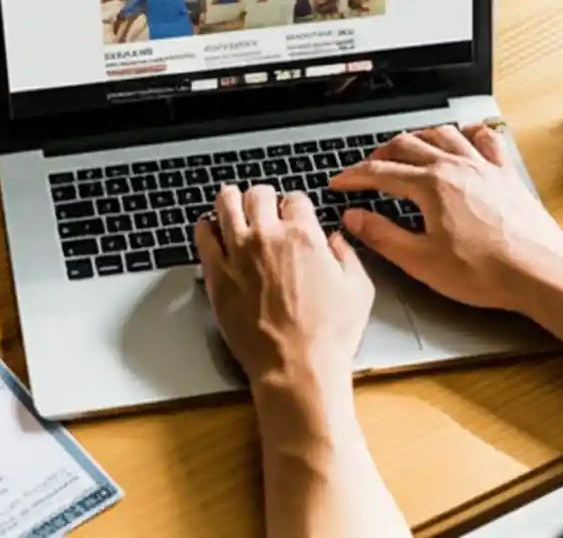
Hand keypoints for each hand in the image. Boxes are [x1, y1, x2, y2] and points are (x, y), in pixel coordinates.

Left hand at [193, 184, 373, 382]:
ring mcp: (239, 254)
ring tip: (230, 198)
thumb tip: (336, 241)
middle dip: (262, 196)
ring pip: (226, 206)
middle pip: (258, 195)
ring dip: (230, 199)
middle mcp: (268, 237)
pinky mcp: (217, 275)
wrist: (296, 367)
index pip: (295, 199)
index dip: (294, 203)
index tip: (292, 211)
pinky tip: (208, 226)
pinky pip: (204, 238)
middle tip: (261, 202)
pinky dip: (205, 227)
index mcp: (304, 236)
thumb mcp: (359, 290)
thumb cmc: (328, 335)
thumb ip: (347, 256)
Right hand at [330, 125, 562, 312]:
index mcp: (430, 187)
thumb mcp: (420, 261)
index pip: (379, 173)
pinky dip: (468, 133)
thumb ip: (381, 236)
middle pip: (407, 146)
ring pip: (443, 134)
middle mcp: (455, 168)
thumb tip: (354, 218)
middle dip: (380, 153)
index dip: (353, 177)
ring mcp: (483, 168)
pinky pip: (485, 140)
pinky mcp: (506, 176)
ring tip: (405, 146)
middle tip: (366, 166)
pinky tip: (463, 135)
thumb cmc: (486, 272)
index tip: (338, 182)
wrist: (541, 274)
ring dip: (418, 136)